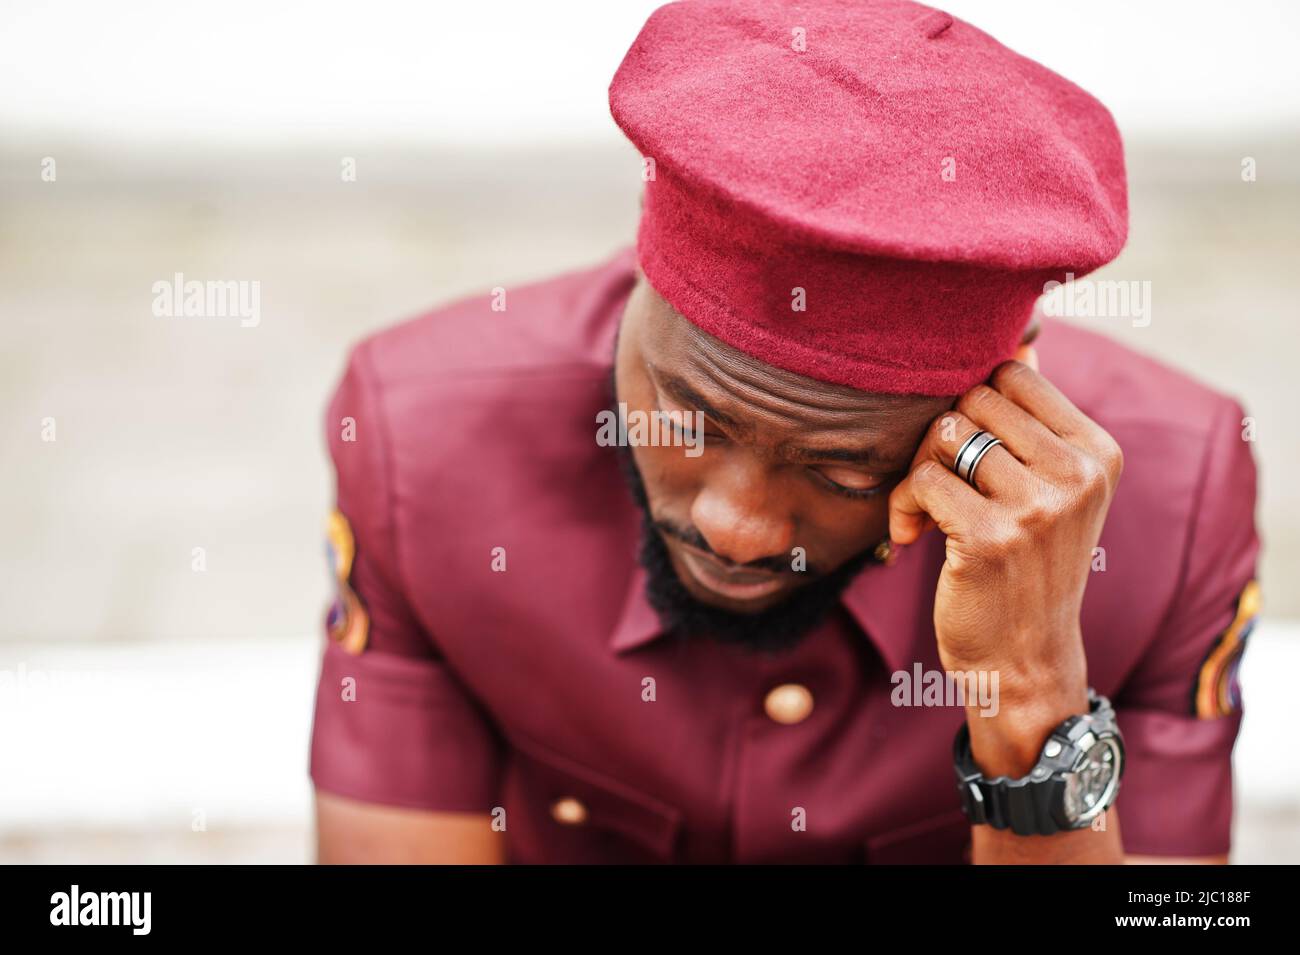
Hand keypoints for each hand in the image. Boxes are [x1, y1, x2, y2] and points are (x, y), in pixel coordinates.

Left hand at [887, 354, 1123, 773]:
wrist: (1025, 661)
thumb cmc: (1024, 568)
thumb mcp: (1051, 493)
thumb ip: (1032, 424)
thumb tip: (1017, 346)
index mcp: (1097, 452)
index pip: (1012, 374)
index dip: (971, 406)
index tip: (966, 456)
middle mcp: (1078, 474)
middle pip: (973, 398)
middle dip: (941, 438)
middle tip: (938, 485)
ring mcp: (1038, 506)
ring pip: (944, 434)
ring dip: (918, 472)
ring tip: (926, 514)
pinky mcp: (991, 537)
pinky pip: (922, 480)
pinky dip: (902, 507)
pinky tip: (912, 538)